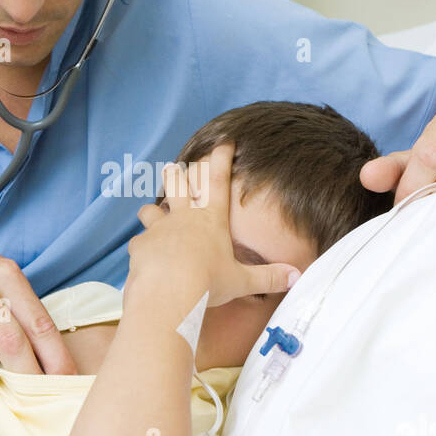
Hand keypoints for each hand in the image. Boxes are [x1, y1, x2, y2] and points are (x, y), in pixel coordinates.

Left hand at [130, 142, 299, 308]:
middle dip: (175, 174)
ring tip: (152, 214)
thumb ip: (268, 278)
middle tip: (172, 170)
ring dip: (152, 210)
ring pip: (150, 208)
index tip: (224, 141)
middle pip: (176, 183)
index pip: (219, 180)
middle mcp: (184, 217)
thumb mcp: (242, 281)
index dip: (221, 157)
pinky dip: (142, 247)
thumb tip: (297, 277)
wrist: (169, 294)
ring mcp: (159, 228)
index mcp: (211, 219)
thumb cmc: (208, 284)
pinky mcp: (140, 244)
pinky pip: (138, 241)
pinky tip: (145, 256)